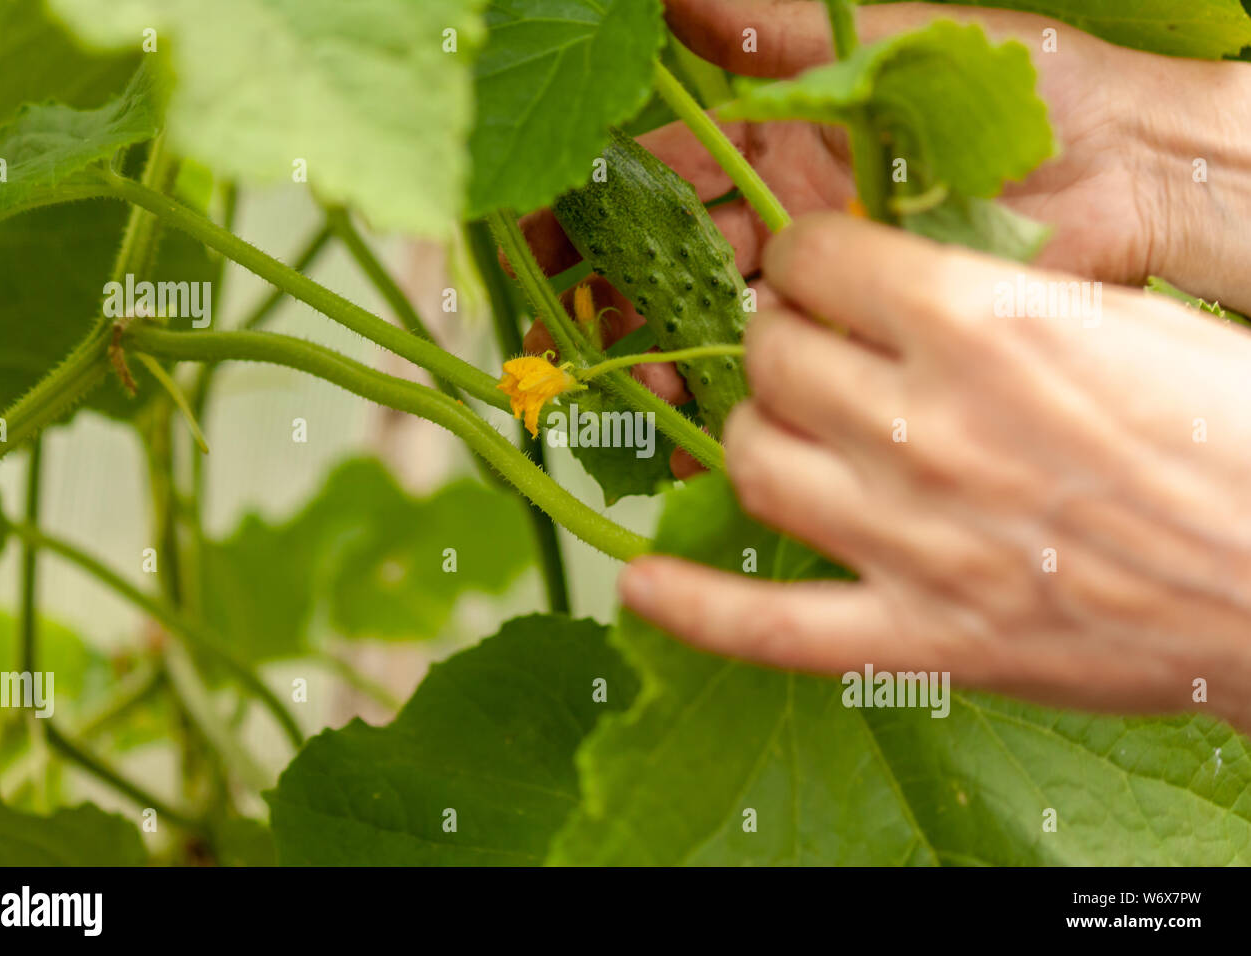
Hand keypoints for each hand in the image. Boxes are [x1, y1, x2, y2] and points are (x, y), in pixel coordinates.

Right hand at [518, 0, 1250, 476]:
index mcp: (770, 138)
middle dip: (604, 302)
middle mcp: (779, 212)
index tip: (532, 247)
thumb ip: (761, 29)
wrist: (1123, 166)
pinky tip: (694, 434)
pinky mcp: (859, 337)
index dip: (585, 210)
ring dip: (655, 359)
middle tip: (560, 347)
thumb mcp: (874, 45)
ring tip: (626, 397)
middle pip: (662, 261)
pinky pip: (776, 377)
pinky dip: (728, 405)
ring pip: (706, 325)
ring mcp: (817, 281)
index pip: (649, 175)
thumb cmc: (1009, 85)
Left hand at [620, 212, 1250, 733]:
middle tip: (802, 341)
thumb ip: (986, 305)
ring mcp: (914, 541)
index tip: (816, 270)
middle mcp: (928, 427)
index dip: (807, 259)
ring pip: (750, 463)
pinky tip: (640, 585)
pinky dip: (694, 608)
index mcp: (984, 327)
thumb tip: (894, 295)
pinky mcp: (926, 637)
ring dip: (749, 431)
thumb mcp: (1115, 321)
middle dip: (777, 335)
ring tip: (778, 425)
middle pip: (773, 357)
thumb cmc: (1233, 434)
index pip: (819, 262)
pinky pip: (771, 628)